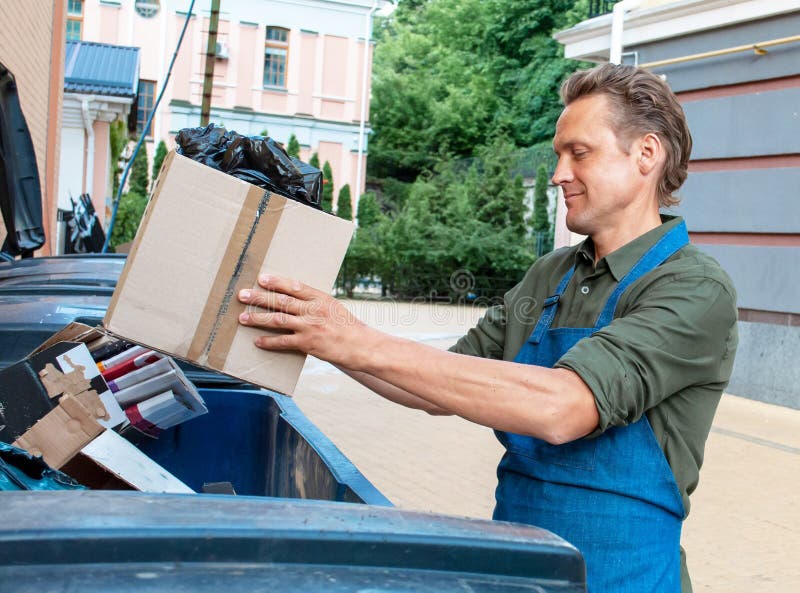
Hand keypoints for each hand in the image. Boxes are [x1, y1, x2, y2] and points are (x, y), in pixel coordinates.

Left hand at [237, 274, 374, 368]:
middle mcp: (313, 310)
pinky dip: (268, 342)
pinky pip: (283, 341)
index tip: (261, 278)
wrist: (361, 346)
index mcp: (320, 298)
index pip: (294, 286)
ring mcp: (310, 326)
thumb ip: (315, 303)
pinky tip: (258, 341)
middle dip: (259, 297)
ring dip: (258, 318)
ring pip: (277, 319)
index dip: (276, 282)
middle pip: (281, 301)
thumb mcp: (333, 307)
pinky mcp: (308, 343)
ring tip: (243, 317)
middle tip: (242, 295)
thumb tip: (294, 300)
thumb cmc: (348, 327)